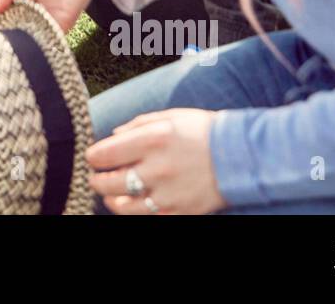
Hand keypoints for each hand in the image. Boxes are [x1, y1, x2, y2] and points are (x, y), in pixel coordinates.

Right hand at [0, 0, 133, 32]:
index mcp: (30, 3)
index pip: (14, 18)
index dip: (3, 24)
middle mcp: (41, 14)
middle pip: (23, 30)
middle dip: (11, 35)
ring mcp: (52, 20)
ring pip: (35, 37)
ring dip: (22, 40)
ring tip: (6, 44)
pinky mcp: (64, 23)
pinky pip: (48, 37)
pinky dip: (38, 40)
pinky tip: (24, 40)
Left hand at [86, 109, 225, 214]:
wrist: (241, 156)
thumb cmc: (202, 131)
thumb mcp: (169, 117)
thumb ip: (137, 125)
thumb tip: (112, 136)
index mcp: (152, 140)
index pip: (104, 154)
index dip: (93, 157)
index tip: (93, 157)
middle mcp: (157, 169)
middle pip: (108, 184)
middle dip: (97, 180)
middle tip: (97, 177)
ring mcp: (167, 194)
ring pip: (122, 207)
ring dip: (112, 200)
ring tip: (112, 194)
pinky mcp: (179, 212)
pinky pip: (145, 218)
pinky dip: (135, 212)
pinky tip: (135, 203)